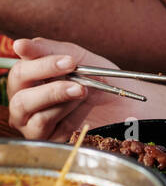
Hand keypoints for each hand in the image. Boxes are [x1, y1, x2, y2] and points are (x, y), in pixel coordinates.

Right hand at [6, 36, 120, 141]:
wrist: (126, 103)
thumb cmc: (99, 79)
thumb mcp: (78, 58)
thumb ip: (49, 50)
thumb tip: (19, 45)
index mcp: (30, 80)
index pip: (21, 70)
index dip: (41, 63)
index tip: (68, 60)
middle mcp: (26, 102)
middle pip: (19, 92)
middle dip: (48, 80)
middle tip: (74, 71)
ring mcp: (33, 124)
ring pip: (29, 110)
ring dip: (58, 95)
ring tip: (82, 90)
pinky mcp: (46, 139)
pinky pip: (43, 125)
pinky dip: (64, 112)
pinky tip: (81, 105)